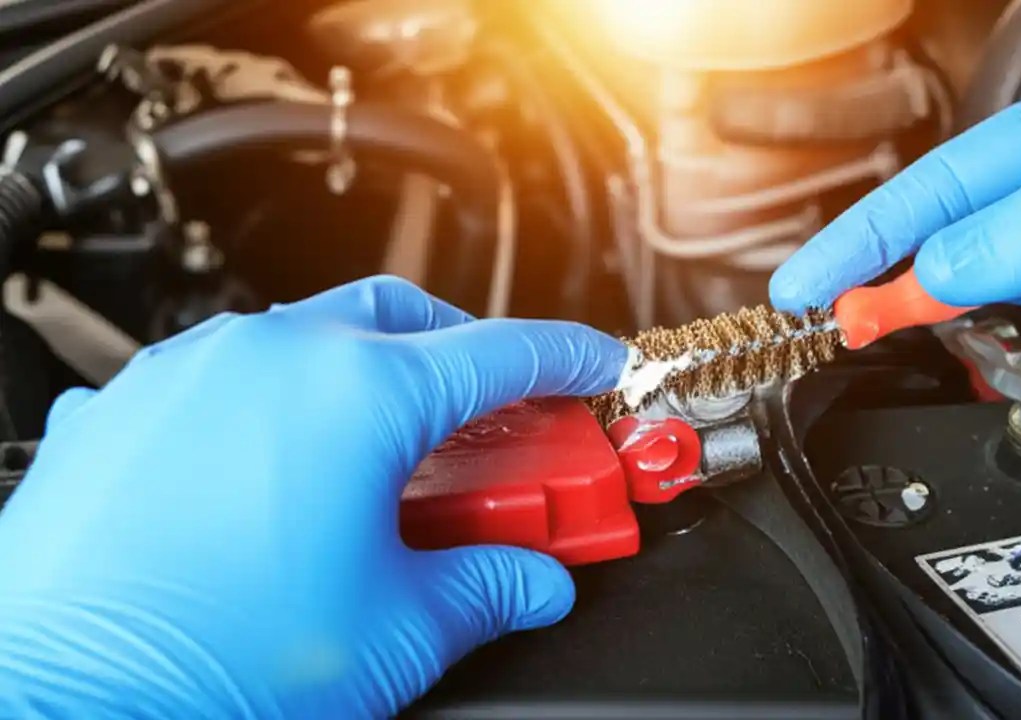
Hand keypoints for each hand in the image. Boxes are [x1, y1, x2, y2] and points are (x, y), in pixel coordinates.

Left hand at [0, 276, 625, 716]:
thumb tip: (532, 583)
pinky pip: (228, 378)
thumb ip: (489, 587)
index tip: (593, 366)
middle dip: (469, 357)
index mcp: (356, 392)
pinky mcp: (128, 407)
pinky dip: (281, 407)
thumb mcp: (397, 630)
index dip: (566, 358)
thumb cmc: (208, 666)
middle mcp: (270, 356)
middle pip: (408, 320)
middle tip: (502, 424)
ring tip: (394, 463)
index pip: (501, 352)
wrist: (58, 701)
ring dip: (372, 381)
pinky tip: (288, 476)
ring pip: (313, 340)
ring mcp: (190, 373)